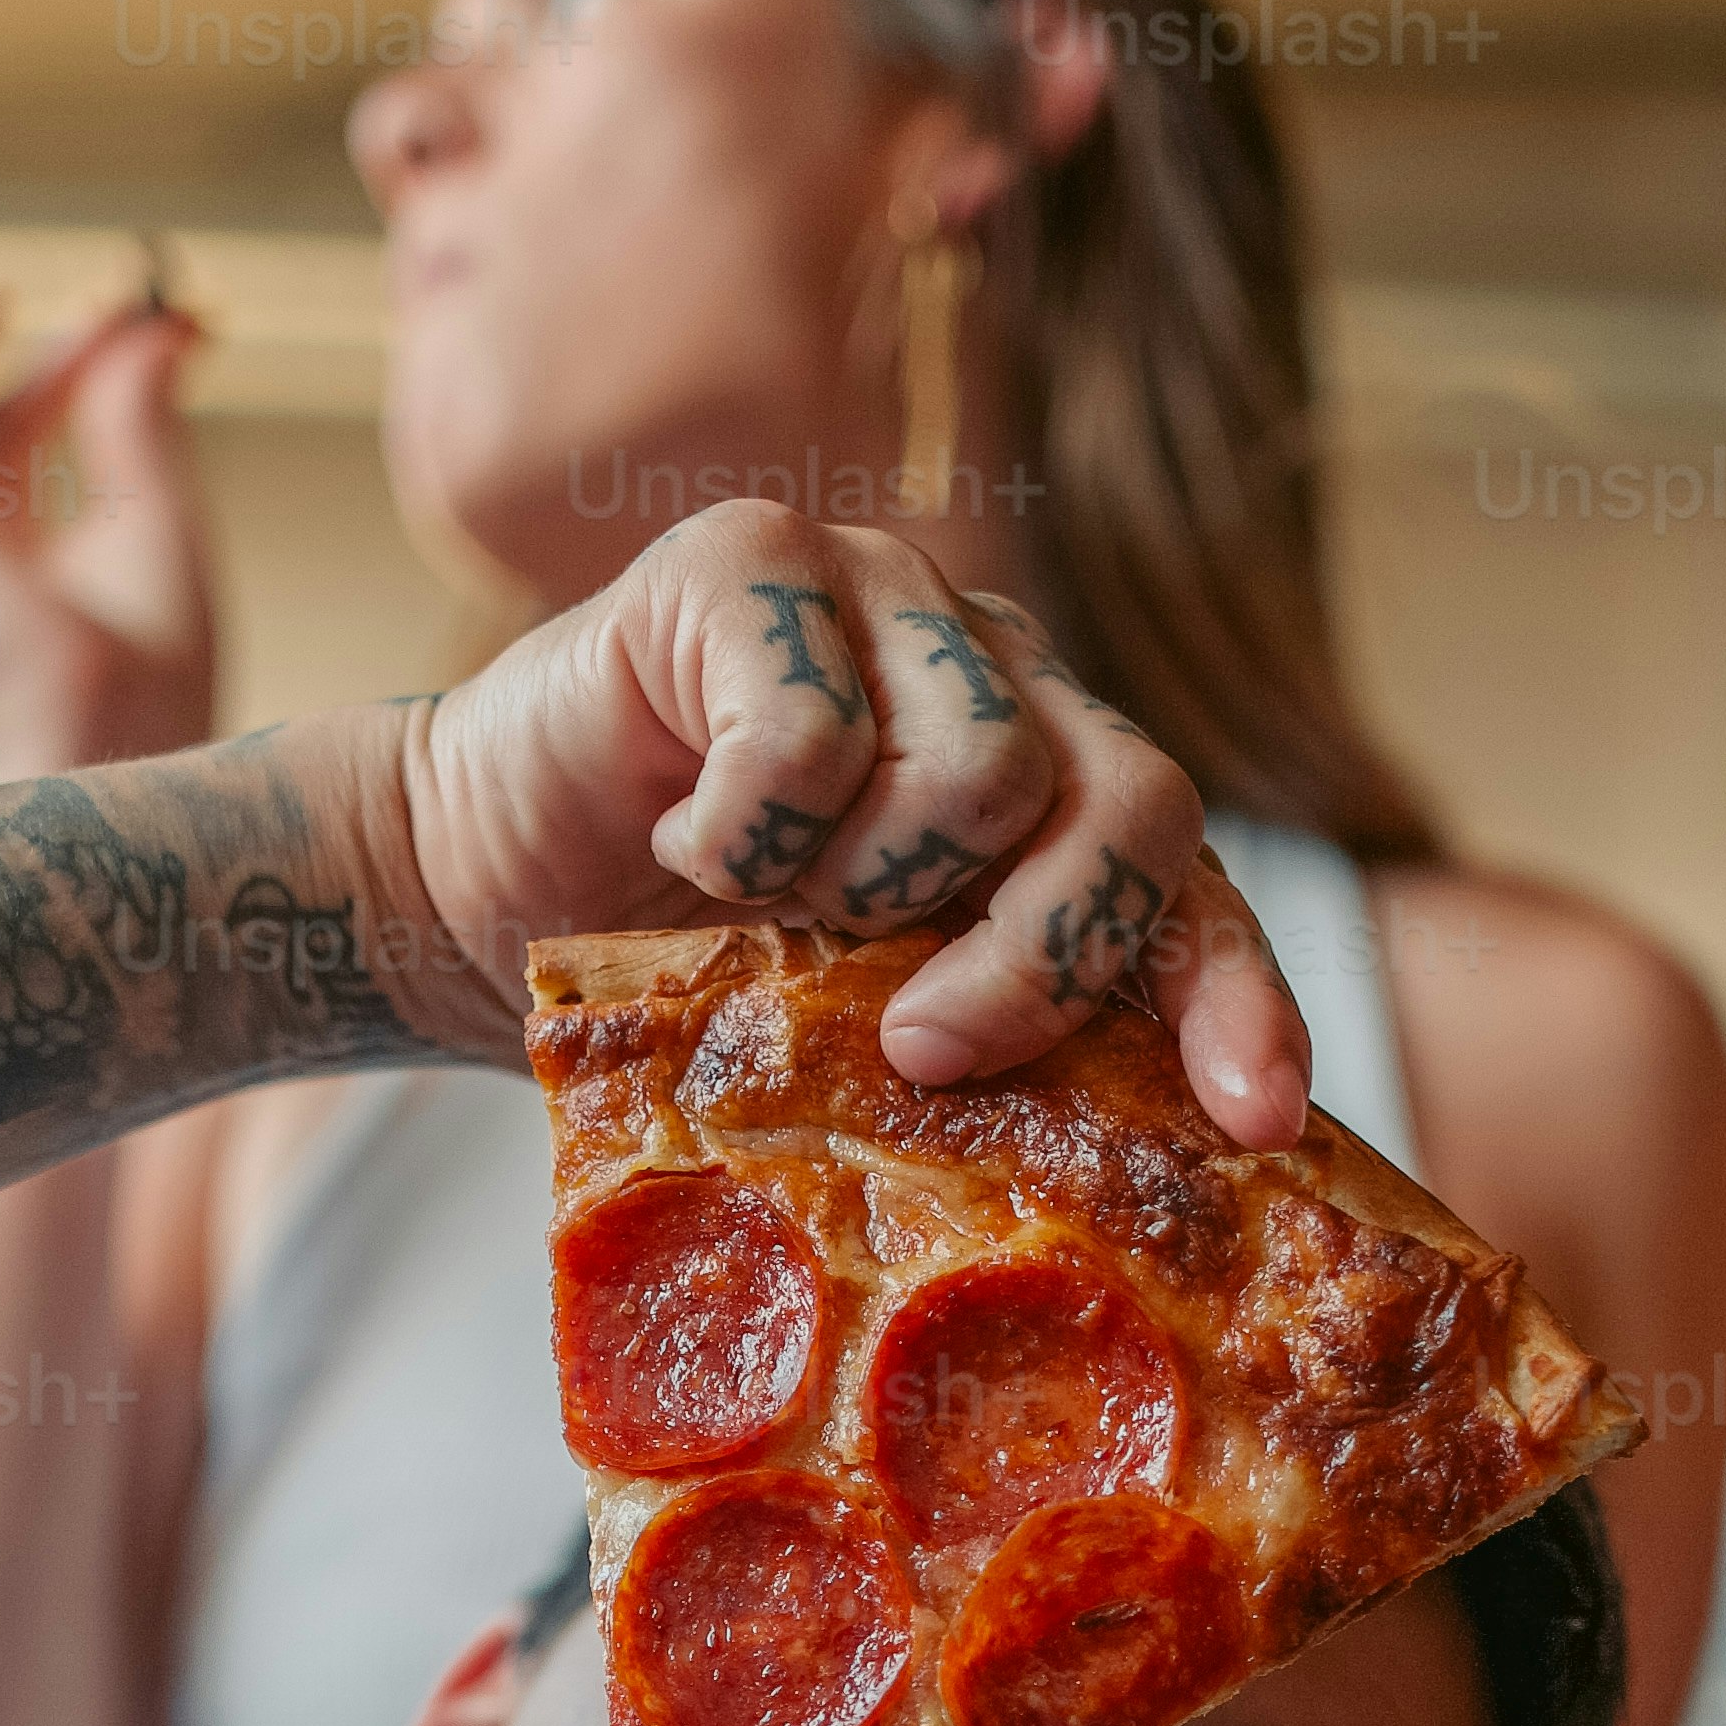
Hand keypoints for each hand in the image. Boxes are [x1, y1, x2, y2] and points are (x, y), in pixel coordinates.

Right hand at [394, 500, 1310, 1140]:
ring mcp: (885, 587)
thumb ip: (993, 1044)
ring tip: (765, 906)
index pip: (1190, 881)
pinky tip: (678, 833)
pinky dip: (738, 831)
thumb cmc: (675, 969)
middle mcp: (995, 667)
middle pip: (1128, 806)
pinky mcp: (758, 555)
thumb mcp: (864, 1027)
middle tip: (927, 1048)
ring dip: (857, 888)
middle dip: (1043, 959)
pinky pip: (811, 736)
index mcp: (1051, 783)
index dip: (1235, 996)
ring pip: (979, 772)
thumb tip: (1130, 1169)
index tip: (1256, 1118)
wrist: (469, 888)